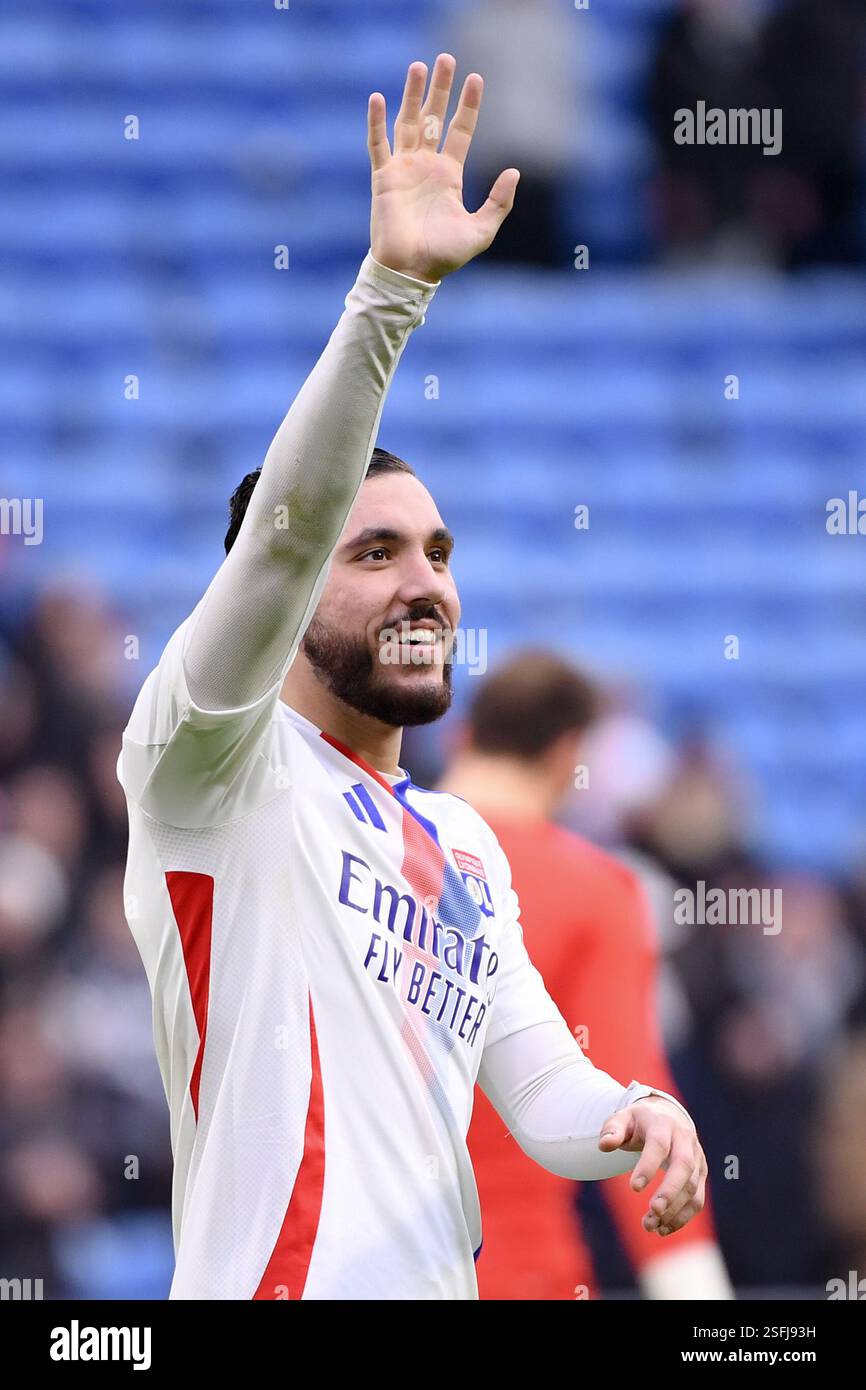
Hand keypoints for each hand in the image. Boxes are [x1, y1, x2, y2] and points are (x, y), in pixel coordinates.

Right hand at [367, 53, 519, 282]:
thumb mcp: (481, 231)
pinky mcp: (383, 178)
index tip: (476, 78)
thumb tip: (514, 171)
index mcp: (449, 175)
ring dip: (413, 95)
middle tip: (446, 58)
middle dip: (440, 89)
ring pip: (408, 122)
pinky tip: (378, 97)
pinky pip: (378, 144)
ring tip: (419, 66)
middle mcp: (426, 166)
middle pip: (434, 117)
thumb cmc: (444, 256)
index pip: (460, 131)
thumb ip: (499, 202)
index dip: (468, 105)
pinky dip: (376, 122)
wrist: (411, 271)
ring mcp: (404, 169)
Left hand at [598, 1095, 706, 1237]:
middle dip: (670, 1191)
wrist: (668, 1115)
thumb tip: (604, 1146)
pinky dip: (683, 1217)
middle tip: (653, 1211)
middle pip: (683, 1165)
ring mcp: (696, 1157)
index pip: (659, 1145)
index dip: (648, 1166)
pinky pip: (697, 1199)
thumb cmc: (640, 1121)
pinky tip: (663, 1229)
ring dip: (674, 1210)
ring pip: (692, 1186)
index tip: (633, 1188)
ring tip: (650, 1225)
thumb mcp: (623, 1118)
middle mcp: (684, 1139)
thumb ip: (612, 1130)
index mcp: (663, 1123)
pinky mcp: (700, 1173)